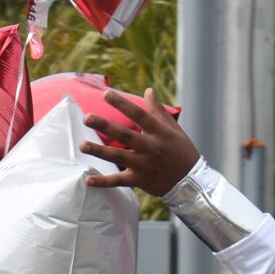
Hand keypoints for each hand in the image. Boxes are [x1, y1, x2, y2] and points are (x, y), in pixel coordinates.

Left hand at [81, 88, 199, 196]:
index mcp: (159, 133)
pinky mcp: (140, 180)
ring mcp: (144, 165)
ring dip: (99, 151)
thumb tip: (148, 91)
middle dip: (105, 126)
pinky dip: (103, 182)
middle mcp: (150, 147)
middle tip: (86, 118)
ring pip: (118, 156)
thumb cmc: (183, 152)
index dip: (122, 104)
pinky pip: (119, 181)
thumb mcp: (174, 130)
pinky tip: (88, 180)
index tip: (106, 94)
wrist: (192, 182)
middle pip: (124, 135)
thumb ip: (158, 111)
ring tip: (82, 145)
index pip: (139, 114)